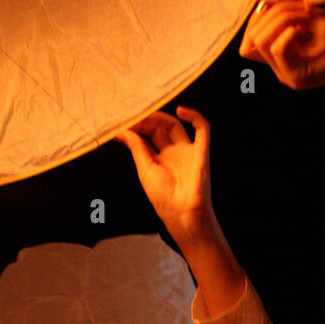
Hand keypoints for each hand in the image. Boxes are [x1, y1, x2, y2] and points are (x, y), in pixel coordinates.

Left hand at [116, 106, 212, 237]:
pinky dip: (195, 117)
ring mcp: (187, 151)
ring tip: (148, 116)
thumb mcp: (145, 169)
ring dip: (161, 117)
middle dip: (146, 122)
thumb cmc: (164, 198)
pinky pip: (203, 129)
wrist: (183, 213)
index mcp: (158, 160)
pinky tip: (181, 111)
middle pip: (159, 129)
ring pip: (175, 126)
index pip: (146, 137)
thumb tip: (121, 131)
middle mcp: (172, 153)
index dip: (137, 128)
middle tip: (135, 118)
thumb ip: (136, 147)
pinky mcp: (201, 152)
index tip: (125, 122)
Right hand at [241, 0, 324, 89]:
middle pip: (252, 35)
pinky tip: (305, 28)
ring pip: (260, 40)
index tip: (285, 2)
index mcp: (279, 55)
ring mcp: (285, 74)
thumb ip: (283, 9)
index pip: (250, 34)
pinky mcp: (295, 77)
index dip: (262, 14)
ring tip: (304, 16)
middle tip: (300, 8)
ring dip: (281, 19)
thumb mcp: (307, 15)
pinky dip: (288, 32)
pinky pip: (276, 50)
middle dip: (273, 13)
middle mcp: (278, 67)